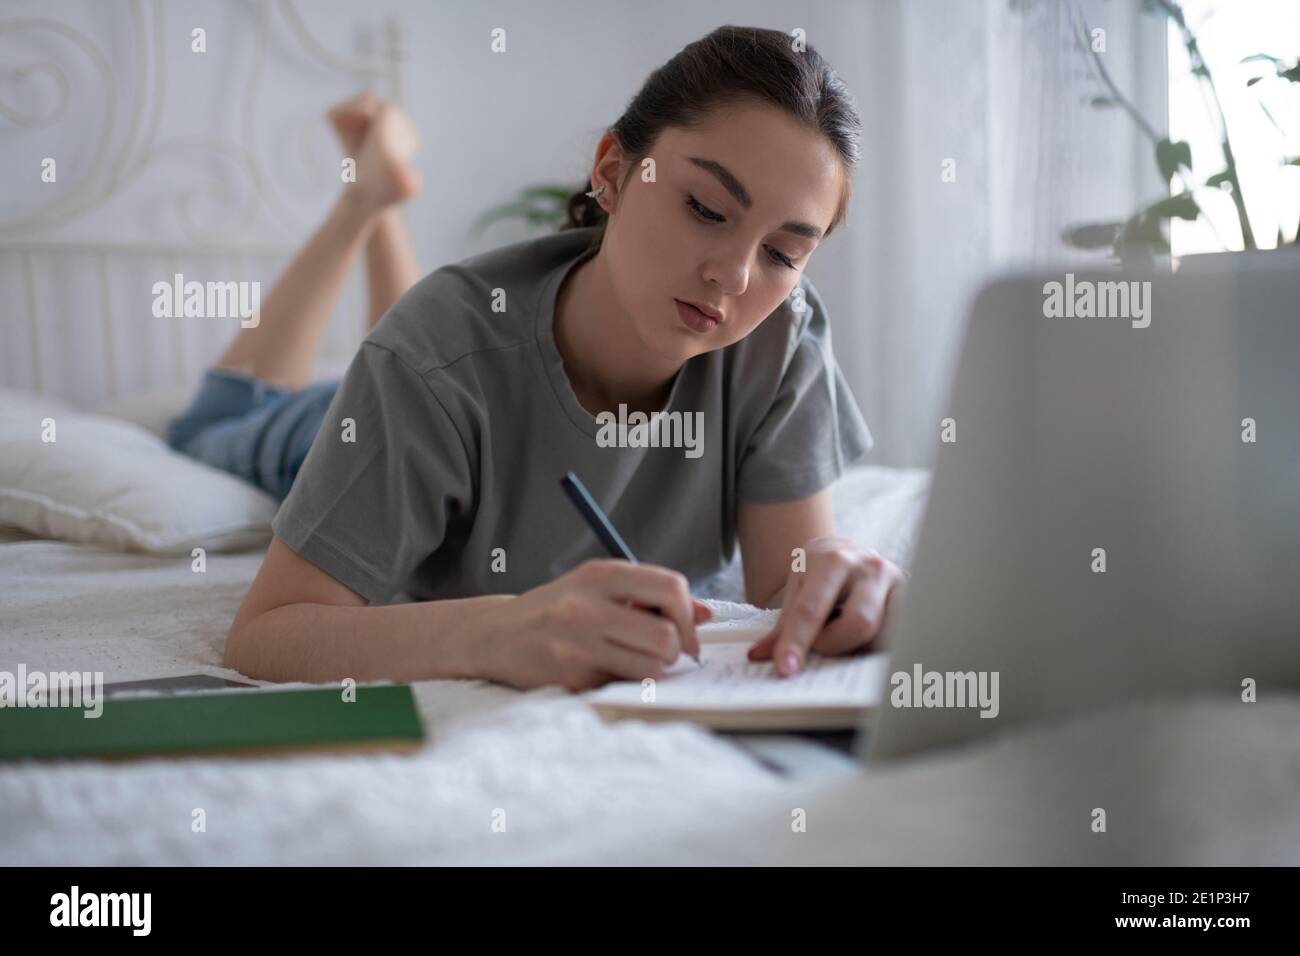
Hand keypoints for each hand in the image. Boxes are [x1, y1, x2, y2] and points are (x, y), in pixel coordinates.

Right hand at [472, 559, 711, 690]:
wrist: (494, 635)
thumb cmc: (555, 610)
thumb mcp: (598, 588)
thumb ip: (650, 596)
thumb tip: (706, 613)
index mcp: (600, 574)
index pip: (670, 587)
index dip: (689, 614)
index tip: (687, 631)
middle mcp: (588, 605)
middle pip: (666, 635)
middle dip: (675, 650)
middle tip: (664, 654)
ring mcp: (576, 644)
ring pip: (651, 667)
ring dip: (654, 671)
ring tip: (636, 664)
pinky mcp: (569, 678)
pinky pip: (621, 687)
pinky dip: (623, 684)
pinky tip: (603, 673)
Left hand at [747, 536, 907, 676]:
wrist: (848, 551)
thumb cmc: (819, 574)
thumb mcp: (796, 589)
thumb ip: (781, 626)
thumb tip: (759, 656)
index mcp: (832, 558)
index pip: (812, 609)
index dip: (797, 642)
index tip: (787, 668)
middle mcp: (869, 566)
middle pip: (859, 623)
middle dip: (835, 645)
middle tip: (821, 646)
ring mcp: (896, 581)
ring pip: (883, 633)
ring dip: (857, 648)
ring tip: (843, 639)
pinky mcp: (912, 597)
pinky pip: (897, 635)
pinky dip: (876, 646)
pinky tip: (863, 642)